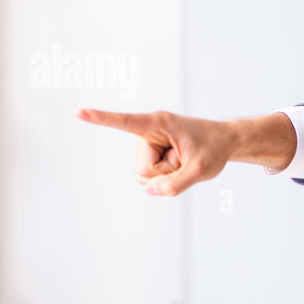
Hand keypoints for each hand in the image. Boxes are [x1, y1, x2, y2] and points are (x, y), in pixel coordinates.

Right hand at [76, 108, 236, 196]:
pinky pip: (150, 178)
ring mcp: (148, 144)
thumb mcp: (201, 170)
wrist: (224, 142)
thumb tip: (149, 190)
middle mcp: (148, 131)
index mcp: (159, 123)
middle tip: (185, 159)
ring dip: (167, 175)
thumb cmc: (214, 149)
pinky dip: (166, 177)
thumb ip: (176, 184)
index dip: (101, 118)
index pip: (125, 122)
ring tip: (183, 159)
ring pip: (146, 176)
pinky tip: (178, 163)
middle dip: (165, 174)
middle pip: (144, 170)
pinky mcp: (150, 153)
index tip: (79, 112)